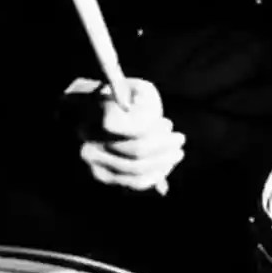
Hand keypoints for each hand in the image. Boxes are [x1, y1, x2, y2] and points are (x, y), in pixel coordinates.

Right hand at [67, 78, 185, 193]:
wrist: (90, 109)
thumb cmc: (123, 97)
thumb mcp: (138, 89)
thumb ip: (148, 105)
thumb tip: (162, 128)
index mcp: (99, 117)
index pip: (134, 129)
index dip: (156, 129)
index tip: (168, 123)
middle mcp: (91, 142)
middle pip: (136, 151)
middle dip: (164, 146)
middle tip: (180, 139)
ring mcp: (94, 163)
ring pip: (136, 170)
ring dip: (163, 163)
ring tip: (177, 152)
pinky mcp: (102, 176)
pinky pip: (132, 183)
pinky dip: (154, 176)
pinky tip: (166, 166)